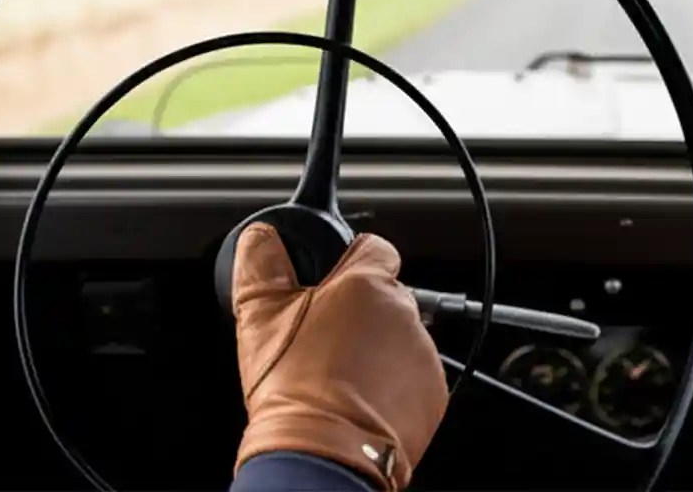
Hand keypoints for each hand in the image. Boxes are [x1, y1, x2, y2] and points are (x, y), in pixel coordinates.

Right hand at [232, 224, 447, 490]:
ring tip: (341, 377)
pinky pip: (414, 378)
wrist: (324, 454)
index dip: (351, 261)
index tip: (336, 280)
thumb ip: (261, 265)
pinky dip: (394, 386)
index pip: (375, 249)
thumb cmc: (294, 389)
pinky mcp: (434, 393)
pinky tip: (361, 399)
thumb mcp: (259, 316)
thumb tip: (260, 239)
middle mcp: (405, 313)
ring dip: (379, 350)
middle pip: (385, 297)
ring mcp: (424, 354)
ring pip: (401, 339)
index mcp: (367, 285)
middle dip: (361, 313)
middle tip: (326, 342)